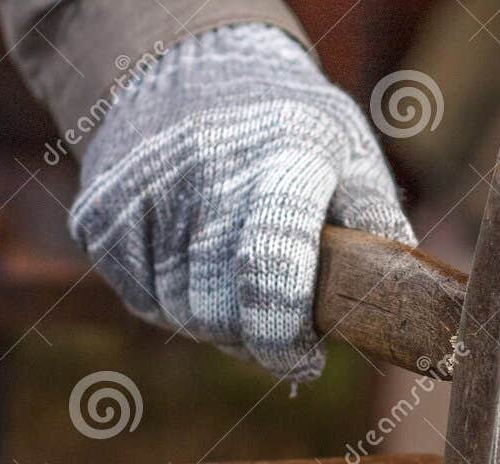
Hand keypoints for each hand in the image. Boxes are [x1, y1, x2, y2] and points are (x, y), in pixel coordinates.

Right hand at [68, 25, 413, 382]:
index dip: (285, 336)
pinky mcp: (100, 212)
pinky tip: (196, 267)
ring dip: (214, 323)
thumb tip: (400, 296)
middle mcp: (202, 167)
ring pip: (178, 311)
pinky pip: (140, 298)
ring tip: (240, 289)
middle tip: (278, 333)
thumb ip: (376, 221)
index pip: (270, 266)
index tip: (304, 362)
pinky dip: (171, 303)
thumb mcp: (349, 151)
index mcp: (280, 153)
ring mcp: (141, 189)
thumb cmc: (287, 124)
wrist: (186, 64)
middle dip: (254, 339)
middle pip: (219, 307)